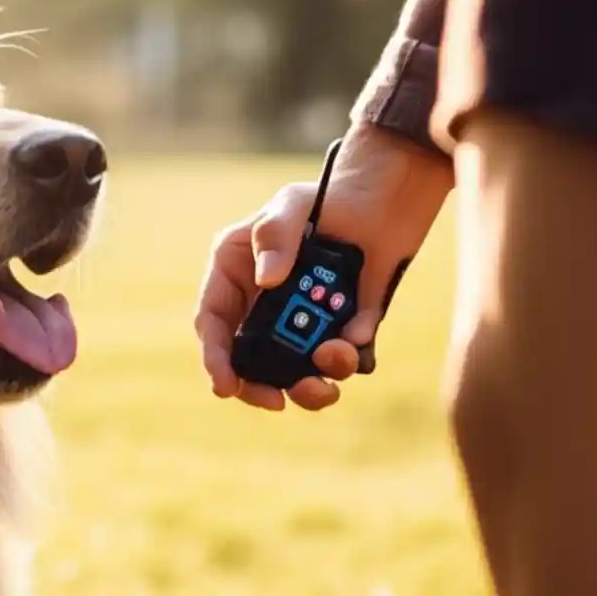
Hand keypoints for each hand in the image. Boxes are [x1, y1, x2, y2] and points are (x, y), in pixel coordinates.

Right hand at [196, 122, 453, 410]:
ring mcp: (303, 325)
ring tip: (336, 360)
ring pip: (297, 372)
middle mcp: (264, 309)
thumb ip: (274, 234)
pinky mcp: (343, 333)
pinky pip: (344, 359)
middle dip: (265, 386)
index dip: (215, 359)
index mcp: (236, 278)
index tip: (225, 385)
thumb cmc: (323, 197)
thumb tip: (268, 280)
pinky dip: (352, 356)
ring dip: (313, 381)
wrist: (382, 202)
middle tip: (282, 399)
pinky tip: (358, 335)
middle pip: (251, 362)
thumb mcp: (290, 205)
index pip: (214, 325)